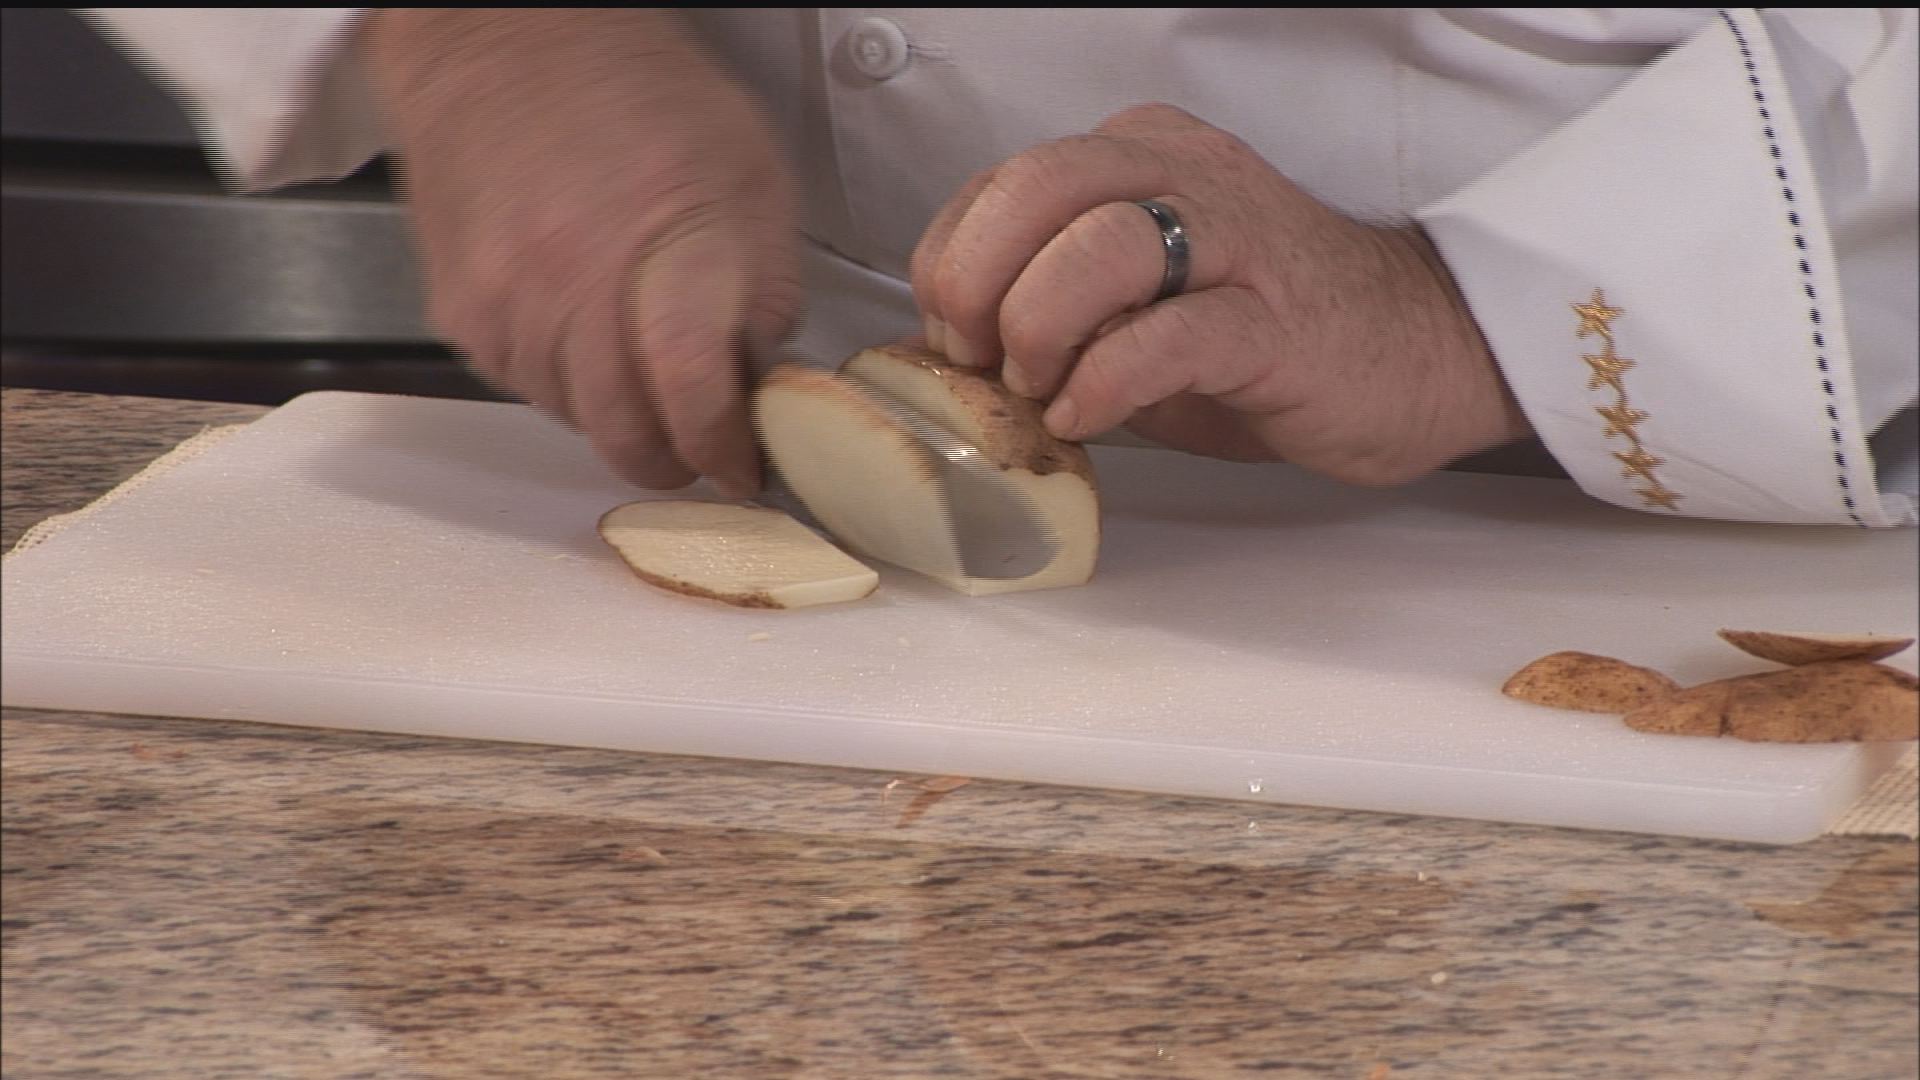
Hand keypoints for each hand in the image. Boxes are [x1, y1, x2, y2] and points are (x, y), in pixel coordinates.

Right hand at [360, 9, 798, 495]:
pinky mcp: (460, 314)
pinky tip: (590, 343)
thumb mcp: (750, 174)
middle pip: (627, 431)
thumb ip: (766, 287)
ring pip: (576, 421)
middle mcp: (572, 282)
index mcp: (662, 243)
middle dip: (677, 458)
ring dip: (620, 423)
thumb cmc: (642, 96)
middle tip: (705, 451)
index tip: (747, 465)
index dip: (725, 446)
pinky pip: (524, 389)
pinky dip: (567, 389)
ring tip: (649, 385)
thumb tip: (761, 383)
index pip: (692, 388)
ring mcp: (506, 303)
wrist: (503, 41)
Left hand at [910, 103, 1529, 485]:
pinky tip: (1087, 414)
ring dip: (1039, 326)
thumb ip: (1060, 307)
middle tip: (979, 358)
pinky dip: (1105, 380)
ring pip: (1098, 245)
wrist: (1421, 356)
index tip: (950, 333)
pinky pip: (1167, 334)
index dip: (954, 258)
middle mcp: (1187, 178)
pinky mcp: (1274, 321)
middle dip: (979, 281)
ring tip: (1040, 386)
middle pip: (1040, 188)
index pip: (1007, 180)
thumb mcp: (1142, 308)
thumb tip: (960, 350)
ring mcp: (1237, 242)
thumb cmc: (1271, 338)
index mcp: (1144, 160)